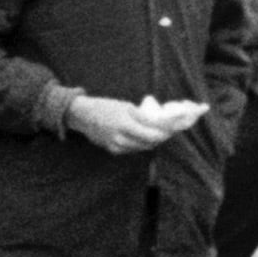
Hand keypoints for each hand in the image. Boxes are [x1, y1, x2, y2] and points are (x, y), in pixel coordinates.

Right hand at [64, 95, 178, 156]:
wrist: (82, 116)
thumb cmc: (105, 106)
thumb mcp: (126, 106)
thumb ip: (142, 117)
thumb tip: (160, 122)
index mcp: (125, 124)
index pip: (152, 133)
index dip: (166, 132)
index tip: (174, 126)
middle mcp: (121, 138)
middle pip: (150, 142)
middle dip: (162, 137)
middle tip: (171, 130)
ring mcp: (117, 146)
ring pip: (143, 147)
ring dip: (153, 141)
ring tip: (161, 133)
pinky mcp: (114, 150)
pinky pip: (133, 149)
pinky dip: (142, 143)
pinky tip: (145, 137)